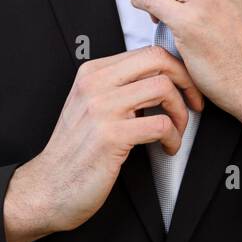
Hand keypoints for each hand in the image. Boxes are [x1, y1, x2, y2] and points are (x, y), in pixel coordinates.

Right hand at [3, 46, 203, 241]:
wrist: (47, 189)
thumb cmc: (74, 153)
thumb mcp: (90, 107)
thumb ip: (118, 88)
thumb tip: (159, 80)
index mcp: (92, 73)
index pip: (147, 52)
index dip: (176, 69)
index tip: (186, 88)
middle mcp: (95, 84)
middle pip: (158, 60)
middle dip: (186, 81)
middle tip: (193, 103)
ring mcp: (101, 108)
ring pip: (163, 88)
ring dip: (180, 113)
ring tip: (176, 130)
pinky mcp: (111, 136)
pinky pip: (160, 125)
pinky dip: (173, 138)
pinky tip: (167, 148)